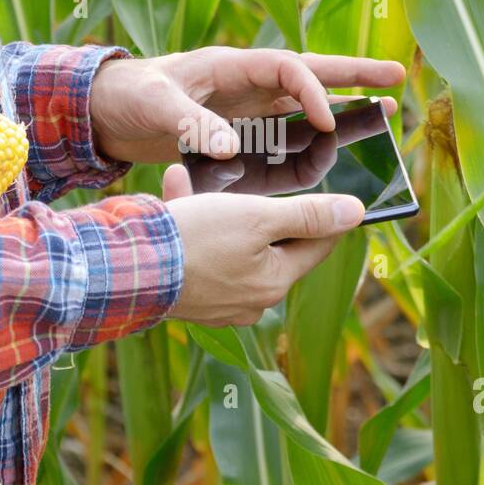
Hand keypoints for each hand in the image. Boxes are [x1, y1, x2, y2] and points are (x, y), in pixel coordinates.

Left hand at [89, 47, 404, 164]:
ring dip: (342, 107)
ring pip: (304, 104)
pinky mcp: (239, 129)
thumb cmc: (126, 96)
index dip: (313, 92)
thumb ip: (192, 124)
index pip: (288, 69)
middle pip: (311, 74)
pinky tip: (335, 152)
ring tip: (383, 111)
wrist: (103, 111)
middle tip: (399, 77)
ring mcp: (245, 106)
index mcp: (231, 64)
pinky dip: (311, 139)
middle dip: (354, 75)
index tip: (328, 122)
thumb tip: (230, 148)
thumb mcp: (156, 107)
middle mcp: (245, 82)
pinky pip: (283, 133)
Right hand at [161, 164, 365, 325]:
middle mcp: (249, 301)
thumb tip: (356, 212)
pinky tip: (176, 192)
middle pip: (271, 246)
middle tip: (250, 182)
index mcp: (274, 283)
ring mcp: (216, 302)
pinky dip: (192, 225)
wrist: (127, 269)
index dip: (325, 215)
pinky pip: (199, 254)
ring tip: (201, 181)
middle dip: (258, 209)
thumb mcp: (258, 217)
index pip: (316, 245)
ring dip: (218, 211)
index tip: (328, 190)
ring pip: (230, 245)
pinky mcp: (186, 296)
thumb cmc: (196, 240)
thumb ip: (308, 214)